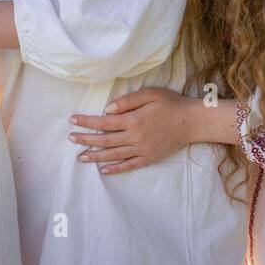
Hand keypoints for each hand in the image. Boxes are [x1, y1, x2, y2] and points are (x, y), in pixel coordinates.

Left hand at [68, 87, 200, 174]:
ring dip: (95, 156)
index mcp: (134, 120)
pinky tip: (103, 170)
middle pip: (104, 140)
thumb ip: (128, 101)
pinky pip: (129, 165)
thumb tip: (108, 109)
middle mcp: (135, 137)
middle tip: (70, 139)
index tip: (73, 120)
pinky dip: (115, 169)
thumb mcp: (151, 94)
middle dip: (85, 139)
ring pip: (113, 155)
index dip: (87, 121)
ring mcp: (142, 149)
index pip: (104, 122)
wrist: (193, 122)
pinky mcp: (149, 158)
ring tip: (80, 157)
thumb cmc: (172, 104)